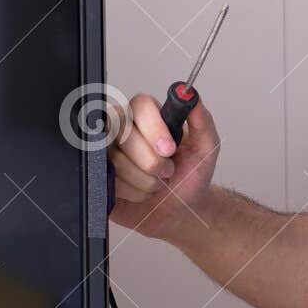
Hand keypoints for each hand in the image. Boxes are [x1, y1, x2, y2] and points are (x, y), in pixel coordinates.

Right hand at [107, 92, 220, 239]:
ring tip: (157, 183)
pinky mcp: (101, 175)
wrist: (181, 211)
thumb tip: (192, 96)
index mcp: (149, 117)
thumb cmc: (191, 177)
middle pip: (122, 130)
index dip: (153, 127)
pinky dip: (132, 192)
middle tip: (168, 171)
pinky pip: (109, 180)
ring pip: (116, 159)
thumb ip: (203, 121)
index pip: (139, 105)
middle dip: (151, 160)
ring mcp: (109, 152)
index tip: (169, 149)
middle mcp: (125, 130)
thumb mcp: (206, 148)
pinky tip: (141, 193)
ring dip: (145, 179)